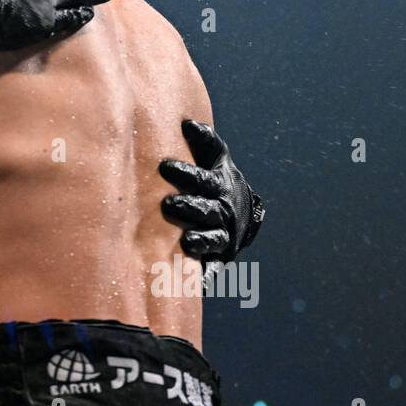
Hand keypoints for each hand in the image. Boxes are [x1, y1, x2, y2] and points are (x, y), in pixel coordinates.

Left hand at [159, 120, 264, 263]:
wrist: (241, 211)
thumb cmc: (217, 179)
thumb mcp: (216, 158)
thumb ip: (205, 141)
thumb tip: (187, 123)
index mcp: (219, 186)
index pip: (203, 179)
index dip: (187, 173)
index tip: (165, 166)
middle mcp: (223, 212)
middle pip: (207, 210)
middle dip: (189, 207)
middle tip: (168, 204)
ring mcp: (223, 236)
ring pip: (214, 239)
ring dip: (202, 240)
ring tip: (186, 241)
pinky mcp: (220, 258)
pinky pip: (214, 267)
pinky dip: (206, 275)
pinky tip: (196, 282)